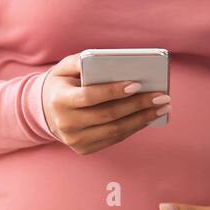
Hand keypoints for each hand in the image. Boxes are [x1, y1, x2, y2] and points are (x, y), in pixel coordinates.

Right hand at [40, 53, 170, 154]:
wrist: (46, 111)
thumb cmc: (63, 84)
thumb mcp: (64, 68)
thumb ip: (81, 61)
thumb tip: (107, 60)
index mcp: (60, 100)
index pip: (90, 97)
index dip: (113, 91)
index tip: (137, 84)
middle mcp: (66, 123)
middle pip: (108, 115)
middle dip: (138, 105)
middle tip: (162, 97)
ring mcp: (75, 140)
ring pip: (114, 130)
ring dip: (142, 119)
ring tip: (162, 107)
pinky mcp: (84, 149)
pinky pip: (114, 138)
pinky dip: (134, 128)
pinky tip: (149, 117)